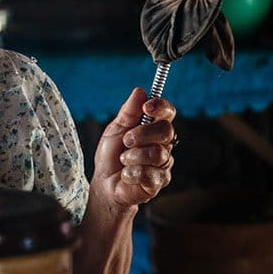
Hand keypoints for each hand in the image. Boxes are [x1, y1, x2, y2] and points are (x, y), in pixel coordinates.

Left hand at [93, 87, 177, 207]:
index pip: (168, 112)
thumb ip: (128, 112)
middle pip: (166, 130)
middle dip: (142, 134)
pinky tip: (126, 175)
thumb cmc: (112, 155)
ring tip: (123, 160)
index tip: (147, 107)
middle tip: (126, 140)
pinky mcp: (159, 181)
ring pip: (158, 153)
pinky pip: (151, 173)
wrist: (104, 182)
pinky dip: (132, 173)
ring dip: (134, 156)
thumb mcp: (115, 129)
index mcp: (153, 128)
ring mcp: (163, 163)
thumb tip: (140, 91)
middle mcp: (163, 144)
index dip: (161, 107)